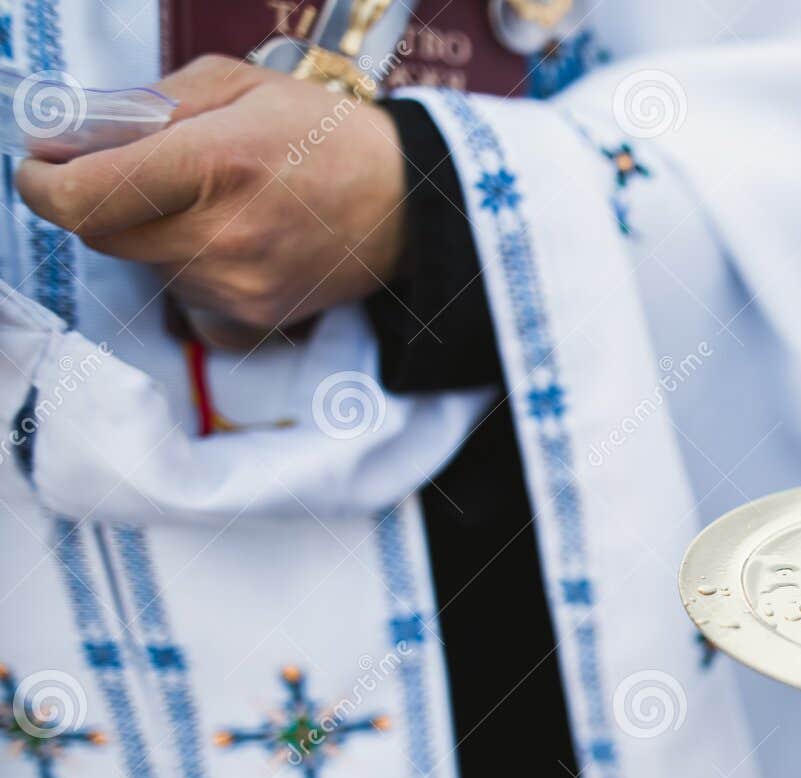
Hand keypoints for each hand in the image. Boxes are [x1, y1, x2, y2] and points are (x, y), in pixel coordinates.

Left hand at [16, 56, 406, 346]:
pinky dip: (186, 262)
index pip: (83, 198)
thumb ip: (148, 105)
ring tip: (200, 202)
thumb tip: (73, 134)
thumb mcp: (238, 86)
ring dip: (147, 232)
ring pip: (143, 264)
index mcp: (215, 163)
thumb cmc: (324, 135)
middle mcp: (222, 234)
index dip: (41, 184)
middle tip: (119, 173)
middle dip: (95, 202)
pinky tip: (228, 236)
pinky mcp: (252, 316)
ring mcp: (238, 285)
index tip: (41, 167)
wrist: (407, 205)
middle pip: (102, 235)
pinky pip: (182, 290)